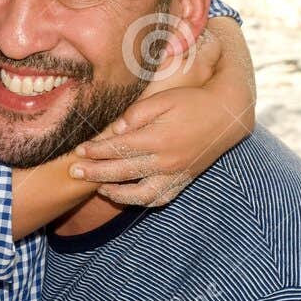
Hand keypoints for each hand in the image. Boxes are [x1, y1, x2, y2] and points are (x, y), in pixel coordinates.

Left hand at [70, 16, 251, 205]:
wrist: (226, 115)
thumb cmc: (192, 101)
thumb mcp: (164, 99)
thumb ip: (137, 115)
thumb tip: (115, 130)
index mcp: (159, 138)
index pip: (119, 148)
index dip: (96, 151)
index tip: (79, 150)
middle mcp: (167, 161)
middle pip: (123, 172)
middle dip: (95, 173)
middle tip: (74, 171)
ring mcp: (176, 174)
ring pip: (141, 194)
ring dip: (116, 193)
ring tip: (99, 187)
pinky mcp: (184, 180)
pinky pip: (160, 198)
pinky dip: (141, 201)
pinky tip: (126, 196)